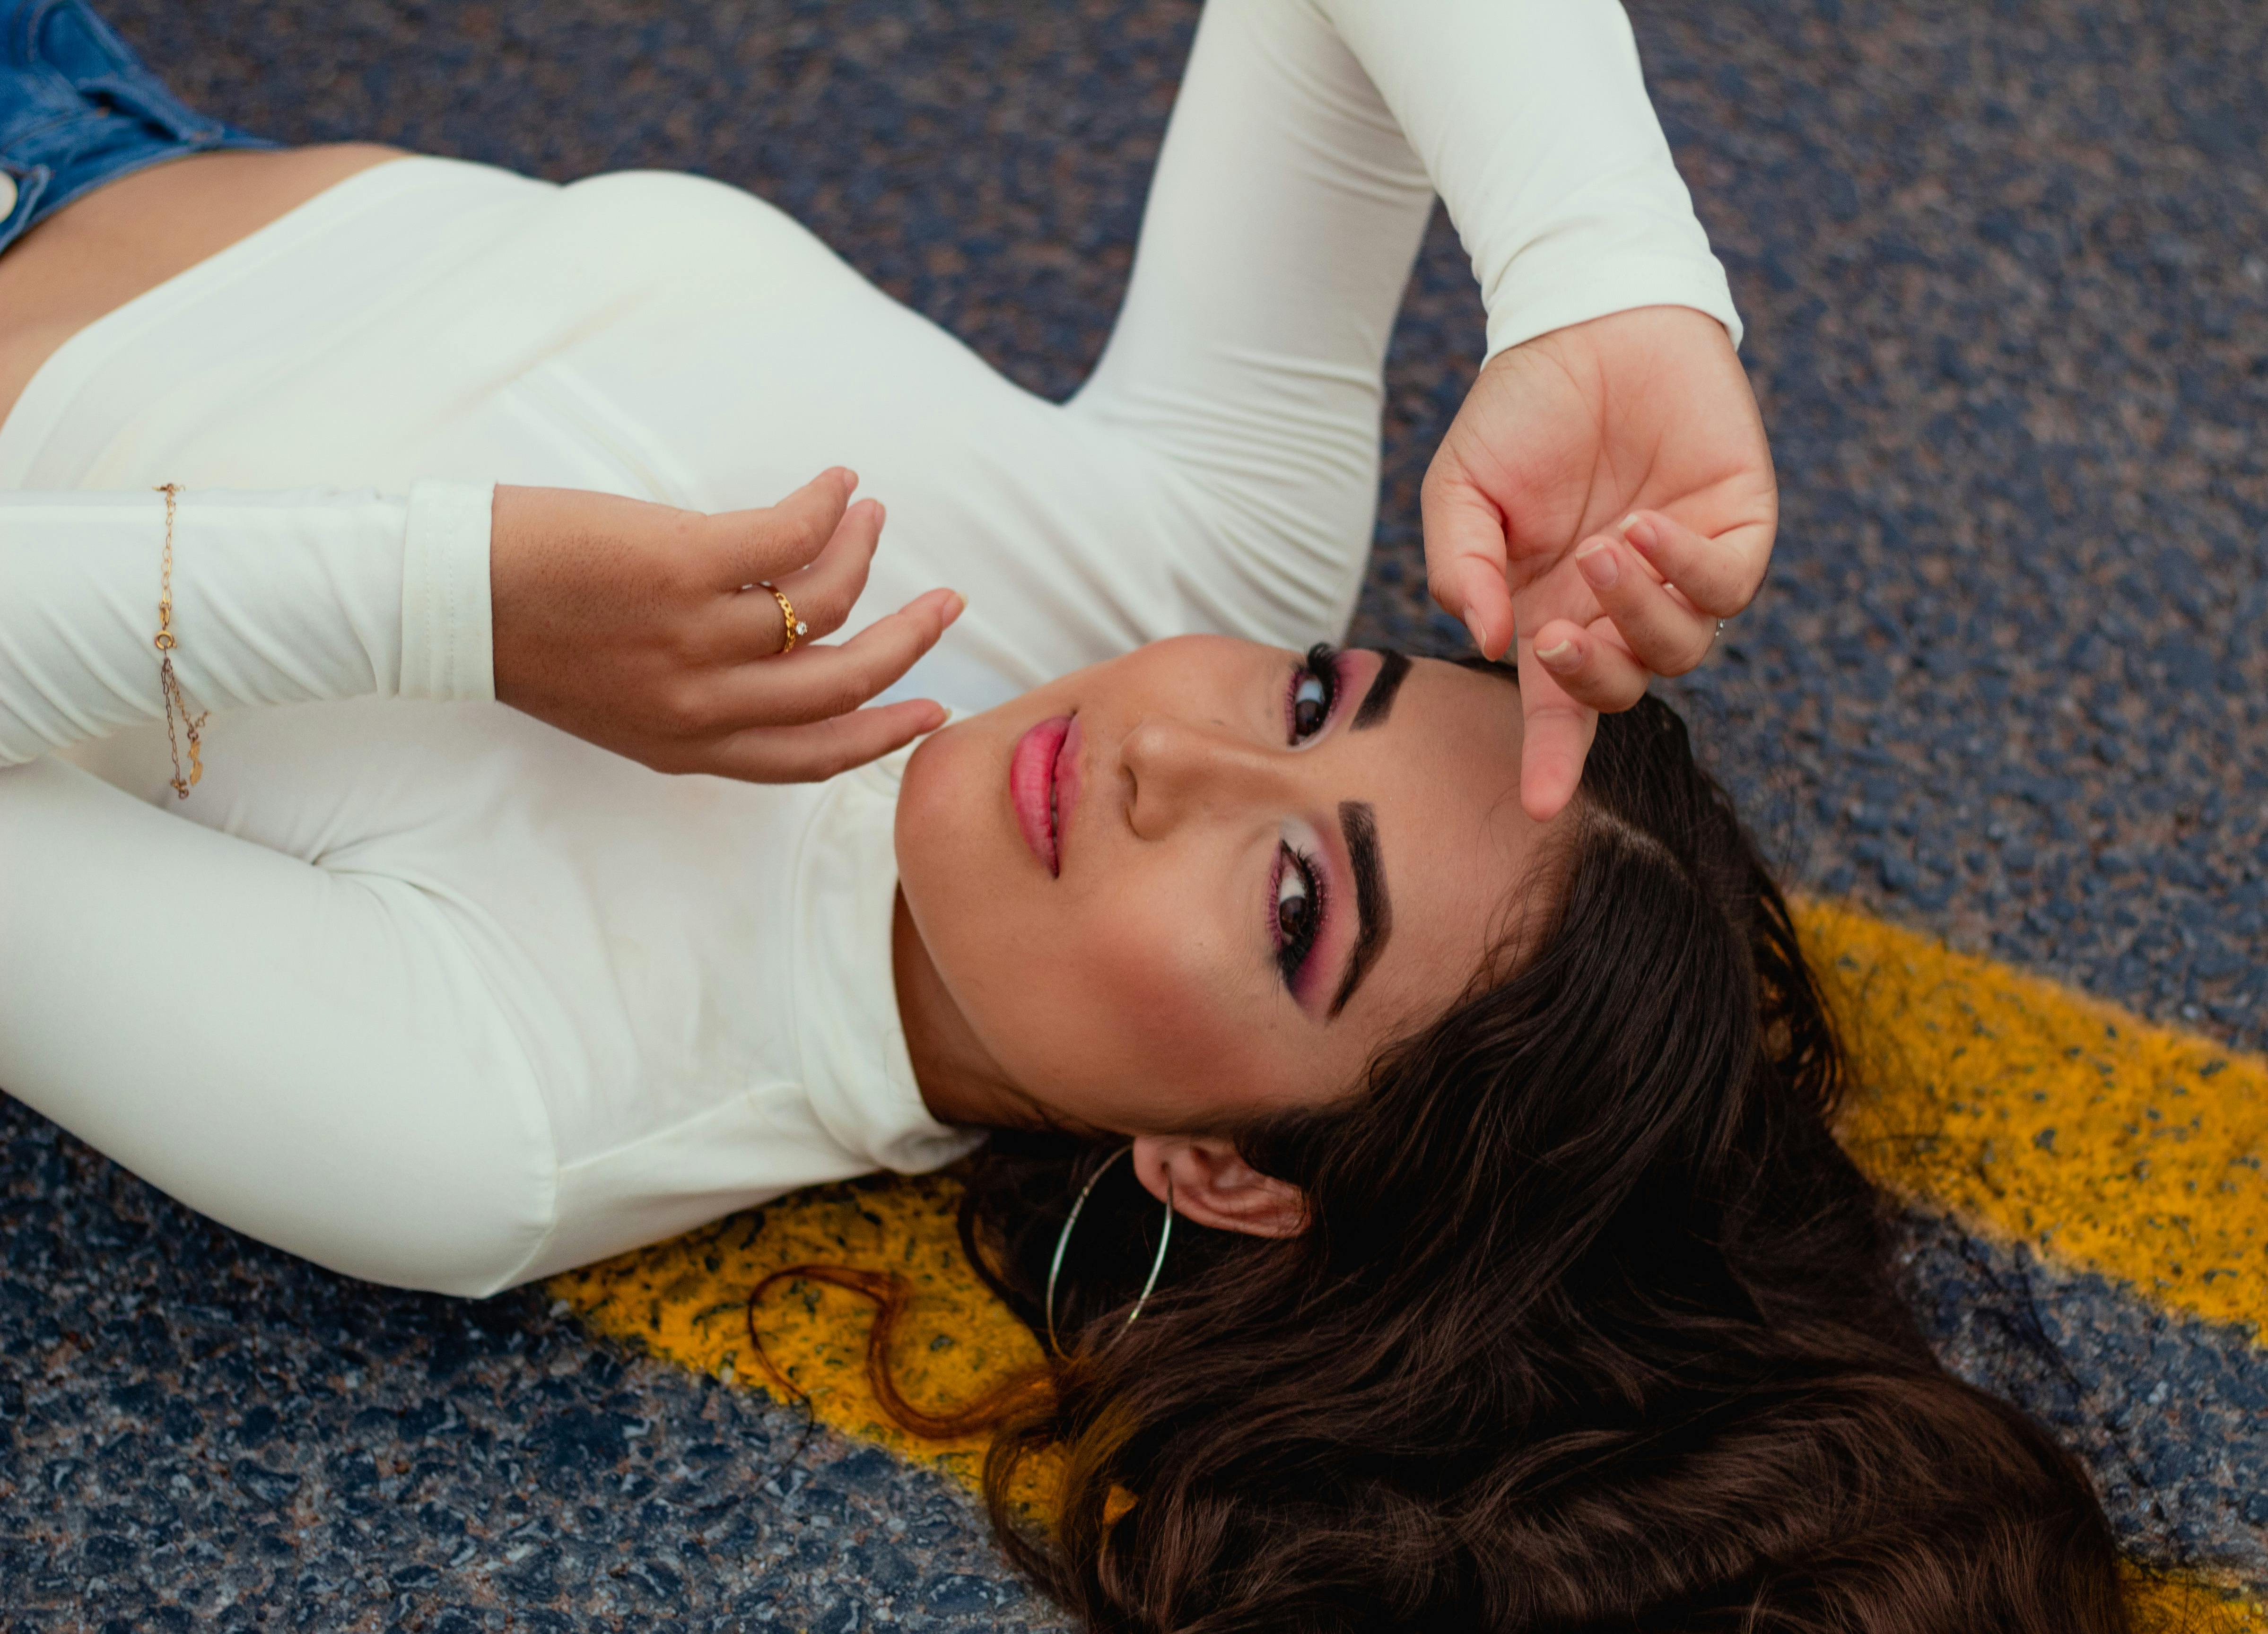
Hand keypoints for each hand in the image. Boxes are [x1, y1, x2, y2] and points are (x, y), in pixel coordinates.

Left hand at [490, 469, 961, 780]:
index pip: (812, 755)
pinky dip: (825, 506)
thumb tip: (773, 649)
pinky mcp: (680, 567)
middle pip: (842, 683)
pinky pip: (788, 536)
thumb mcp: (618, 698)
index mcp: (686, 745)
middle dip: (909, 643)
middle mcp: (699, 705)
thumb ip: (695, 698)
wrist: (440, 596)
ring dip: (862, 550)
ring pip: (825, 602)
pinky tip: (836, 483)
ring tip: (868, 512)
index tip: (932, 710)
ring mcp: (693, 637)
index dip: (884, 735)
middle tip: (947, 602)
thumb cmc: (521, 634)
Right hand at [1420, 305, 1776, 819]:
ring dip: (1640, 618)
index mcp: (1552, 610)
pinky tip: (1646, 529)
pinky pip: (1724, 588)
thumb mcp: (1460, 492)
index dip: (1551, 759)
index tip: (1539, 806)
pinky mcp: (1736, 531)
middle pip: (1621, 689)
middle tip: (1562, 637)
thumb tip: (1487, 640)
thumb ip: (1462, 569)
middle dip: (1593, 681)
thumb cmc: (1520, 410)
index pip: (1557, 706)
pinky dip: (1686, 573)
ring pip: (1681, 650)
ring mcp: (1681, 573)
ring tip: (1605, 551)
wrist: (1590, 321)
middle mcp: (1619, 606)